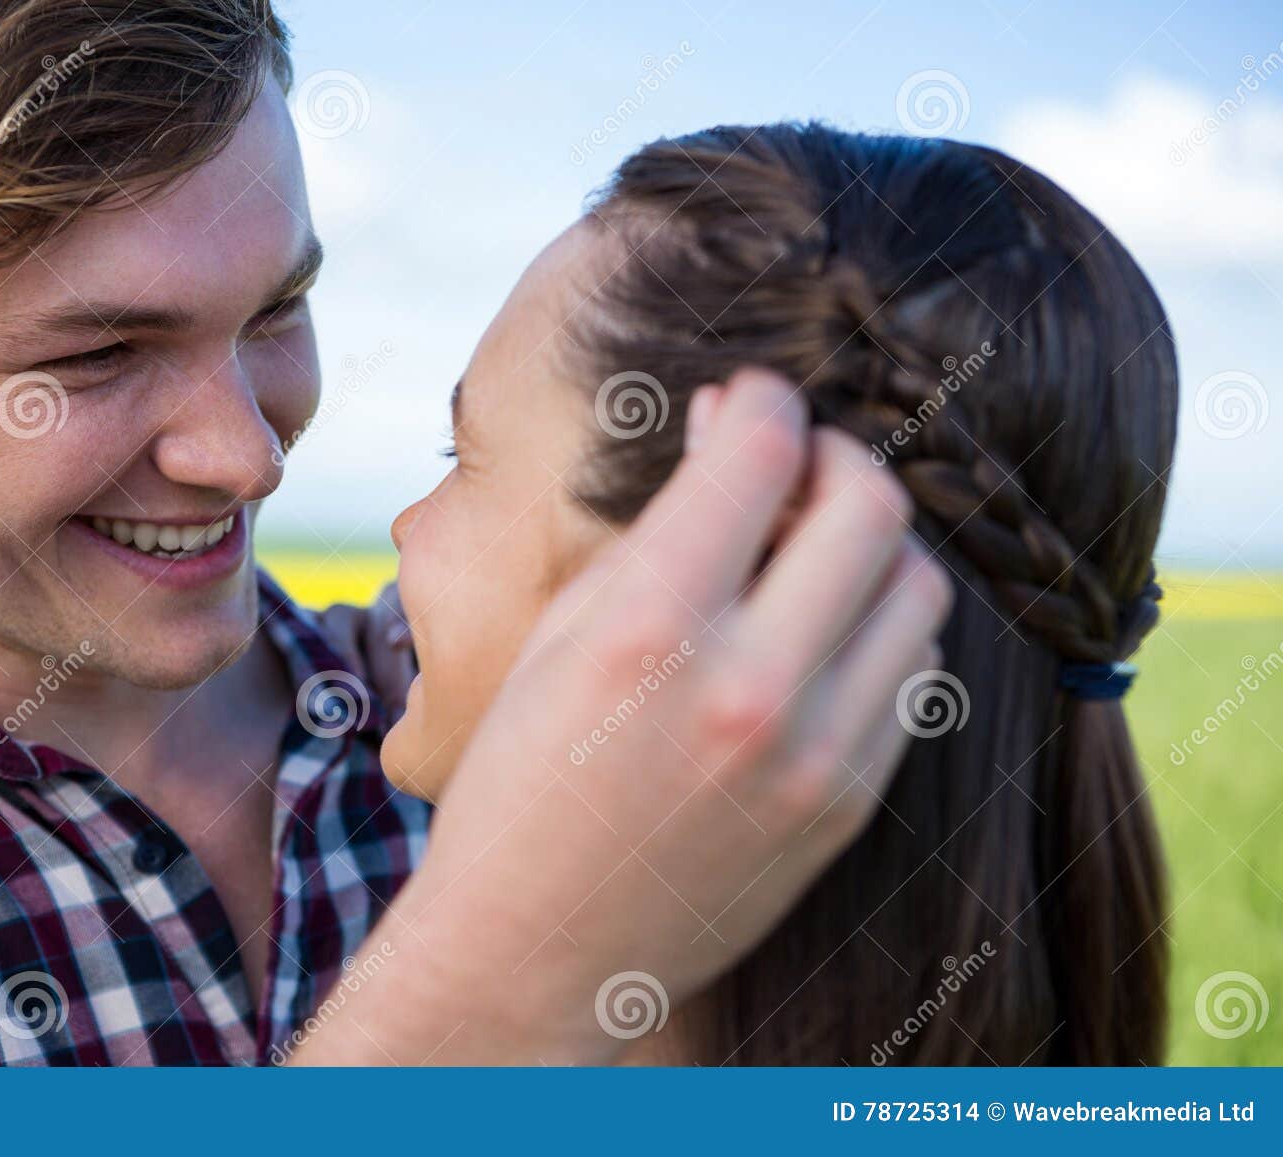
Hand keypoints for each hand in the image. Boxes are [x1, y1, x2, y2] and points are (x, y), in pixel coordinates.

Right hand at [294, 369, 951, 1064]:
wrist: (537, 952)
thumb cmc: (522, 782)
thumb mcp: (558, 636)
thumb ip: (656, 529)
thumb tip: (729, 430)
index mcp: (652, 629)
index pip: (763, 451)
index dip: (763, 400)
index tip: (752, 399)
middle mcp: (749, 688)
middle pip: (869, 505)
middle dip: (834, 456)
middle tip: (794, 466)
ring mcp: (816, 755)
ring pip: (915, 587)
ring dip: (870, 545)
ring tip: (809, 554)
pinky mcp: (850, 804)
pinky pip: (914, 675)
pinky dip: (879, 629)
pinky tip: (822, 634)